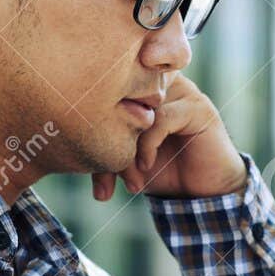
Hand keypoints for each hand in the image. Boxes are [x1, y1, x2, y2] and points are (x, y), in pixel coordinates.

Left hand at [91, 74, 249, 200]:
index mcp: (141, 88)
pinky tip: (147, 165)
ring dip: (128, 149)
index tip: (88, 168)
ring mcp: (182, 92)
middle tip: (103, 181)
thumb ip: (105, 143)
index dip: (92, 131)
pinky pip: (162, 118)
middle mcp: (161, 83)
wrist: (202, 192)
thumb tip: (72, 145)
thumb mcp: (125, 159)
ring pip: (140, 110)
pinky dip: (148, 145)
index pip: (107, 96)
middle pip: (121, 101)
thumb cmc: (162, 170)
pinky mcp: (198, 108)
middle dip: (108, 143)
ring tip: (129, 179)